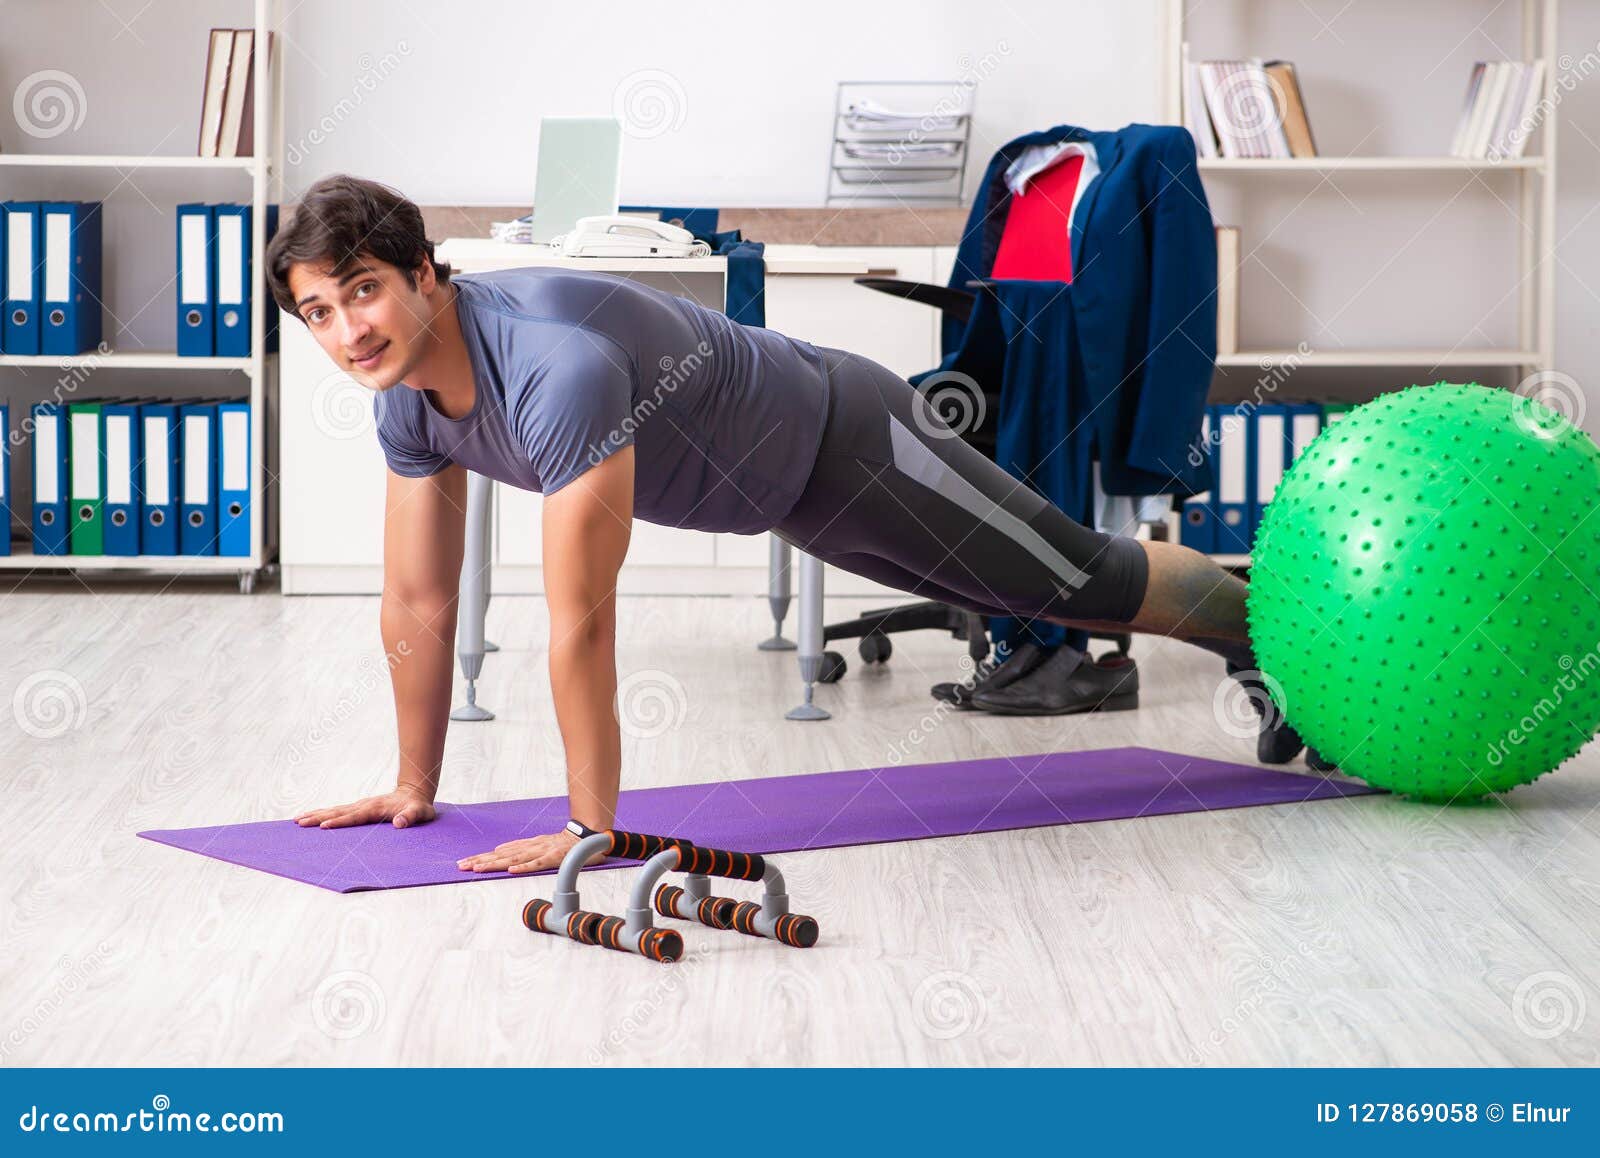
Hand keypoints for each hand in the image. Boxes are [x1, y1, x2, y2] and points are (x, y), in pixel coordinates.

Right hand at [294, 786, 436, 829]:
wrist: (415, 793)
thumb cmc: (418, 807)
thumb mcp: (420, 813)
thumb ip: (411, 817)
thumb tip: (399, 823)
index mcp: (375, 808)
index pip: (354, 816)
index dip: (340, 821)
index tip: (324, 826)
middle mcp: (364, 805)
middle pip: (338, 811)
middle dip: (318, 817)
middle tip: (299, 822)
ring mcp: (360, 806)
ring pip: (334, 810)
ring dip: (316, 814)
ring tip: (297, 820)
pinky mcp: (358, 809)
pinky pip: (337, 811)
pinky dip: (323, 814)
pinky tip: (311, 817)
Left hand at [457, 829, 607, 874]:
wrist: (587, 836)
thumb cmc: (563, 843)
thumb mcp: (538, 843)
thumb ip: (520, 848)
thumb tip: (499, 851)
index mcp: (527, 845)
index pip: (500, 852)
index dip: (482, 858)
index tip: (465, 863)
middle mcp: (531, 846)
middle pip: (501, 855)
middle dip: (480, 861)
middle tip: (461, 866)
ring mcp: (542, 851)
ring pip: (514, 858)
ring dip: (495, 863)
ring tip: (477, 868)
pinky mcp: (554, 857)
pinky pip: (537, 863)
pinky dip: (524, 866)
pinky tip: (510, 870)